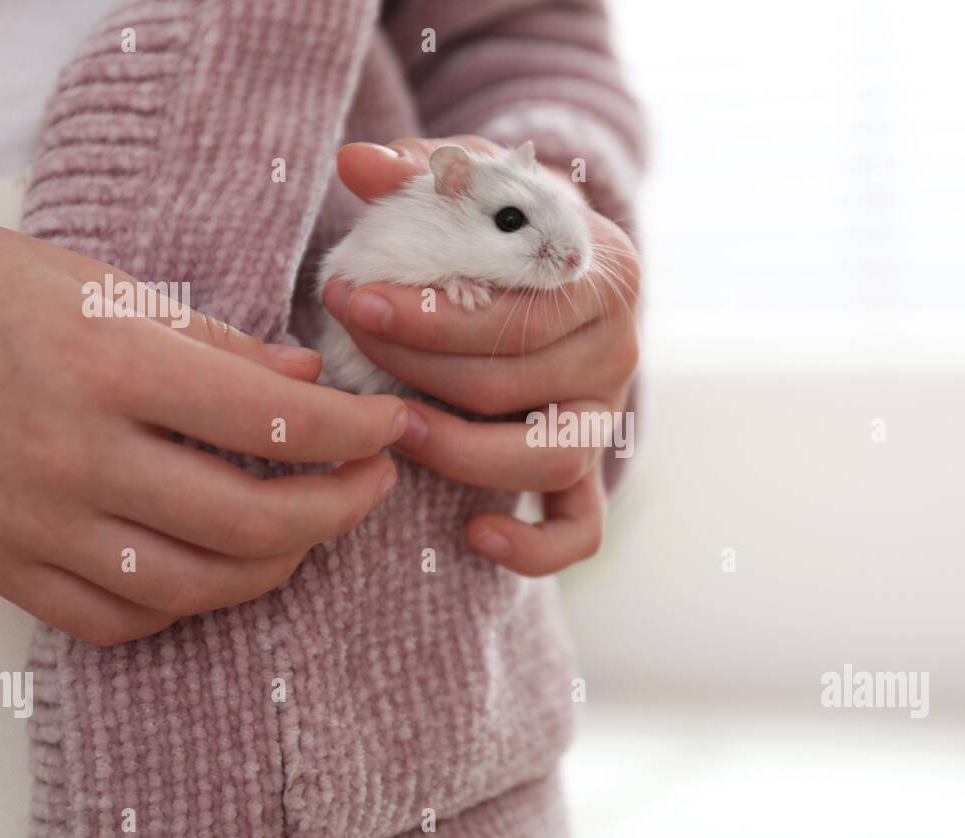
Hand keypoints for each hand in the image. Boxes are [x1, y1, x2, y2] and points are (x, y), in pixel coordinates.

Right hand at [0, 216, 407, 644]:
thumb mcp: (106, 286)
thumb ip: (218, 344)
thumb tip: (308, 384)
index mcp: (111, 363)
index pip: (275, 423)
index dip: (357, 432)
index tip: (391, 424)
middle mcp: (77, 452)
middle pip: (250, 523)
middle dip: (340, 511)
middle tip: (372, 484)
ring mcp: (37, 521)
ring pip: (195, 587)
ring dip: (276, 566)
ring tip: (306, 528)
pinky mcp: (4, 565)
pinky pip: (117, 619)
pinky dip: (184, 604)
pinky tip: (208, 565)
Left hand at [321, 137, 639, 575]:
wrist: (555, 272)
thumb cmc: (508, 228)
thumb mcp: (476, 185)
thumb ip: (423, 169)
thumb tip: (359, 163)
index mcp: (603, 277)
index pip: (517, 311)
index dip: (428, 314)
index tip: (349, 297)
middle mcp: (618, 353)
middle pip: (514, 384)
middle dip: (416, 367)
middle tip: (345, 342)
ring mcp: (605, 419)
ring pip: (545, 458)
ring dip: (459, 451)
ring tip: (392, 429)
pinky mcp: (591, 472)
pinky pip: (580, 529)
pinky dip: (536, 546)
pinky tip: (474, 534)